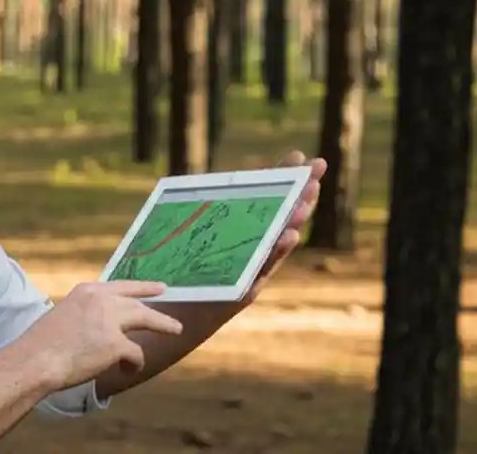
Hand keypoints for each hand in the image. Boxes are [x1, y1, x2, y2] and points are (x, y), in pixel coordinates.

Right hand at [19, 280, 183, 389]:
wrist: (37, 360)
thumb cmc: (43, 344)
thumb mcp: (65, 315)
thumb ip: (86, 314)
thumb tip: (102, 326)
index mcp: (87, 291)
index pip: (122, 286)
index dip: (143, 288)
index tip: (160, 288)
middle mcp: (101, 301)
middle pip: (138, 304)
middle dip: (158, 311)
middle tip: (173, 317)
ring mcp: (110, 321)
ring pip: (147, 320)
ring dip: (163, 326)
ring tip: (175, 330)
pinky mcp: (116, 344)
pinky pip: (136, 353)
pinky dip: (134, 363)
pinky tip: (128, 370)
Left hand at [153, 151, 326, 339]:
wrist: (157, 321)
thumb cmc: (167, 279)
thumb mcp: (180, 239)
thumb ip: (191, 218)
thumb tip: (191, 183)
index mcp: (236, 238)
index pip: (263, 203)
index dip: (282, 180)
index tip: (300, 156)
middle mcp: (247, 254)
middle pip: (279, 220)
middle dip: (301, 195)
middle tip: (319, 168)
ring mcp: (246, 274)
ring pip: (275, 246)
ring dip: (293, 223)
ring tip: (306, 203)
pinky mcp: (238, 295)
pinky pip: (259, 272)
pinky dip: (274, 254)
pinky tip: (289, 235)